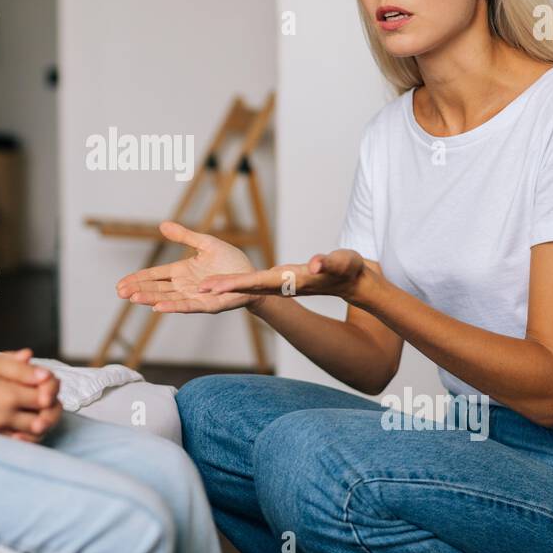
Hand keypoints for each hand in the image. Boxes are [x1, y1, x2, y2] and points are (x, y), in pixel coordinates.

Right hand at [0, 347, 62, 442]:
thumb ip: (17, 368)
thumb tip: (45, 374)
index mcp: (8, 395)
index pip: (46, 396)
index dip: (51, 386)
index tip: (45, 378)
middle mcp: (4, 417)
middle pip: (44, 418)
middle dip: (52, 407)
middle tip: (47, 395)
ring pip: (32, 433)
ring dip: (42, 421)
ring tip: (38, 407)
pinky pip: (15, 441)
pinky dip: (25, 434)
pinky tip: (22, 421)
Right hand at [115, 220, 257, 313]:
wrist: (253, 276)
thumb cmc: (231, 261)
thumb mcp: (205, 243)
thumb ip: (184, 236)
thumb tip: (162, 225)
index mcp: (182, 272)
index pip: (155, 276)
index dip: (138, 279)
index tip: (121, 283)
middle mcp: (185, 286)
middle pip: (156, 288)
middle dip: (138, 290)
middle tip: (119, 292)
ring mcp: (195, 296)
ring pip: (167, 298)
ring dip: (150, 298)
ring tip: (133, 298)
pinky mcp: (207, 305)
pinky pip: (187, 306)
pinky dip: (172, 307)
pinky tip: (157, 307)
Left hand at [197, 249, 367, 302]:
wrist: (353, 281)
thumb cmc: (348, 270)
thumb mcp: (341, 262)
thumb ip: (327, 263)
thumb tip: (314, 265)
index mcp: (291, 281)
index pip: (258, 283)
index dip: (235, 285)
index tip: (214, 288)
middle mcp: (282, 285)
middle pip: (247, 286)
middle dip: (224, 288)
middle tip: (199, 289)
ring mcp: (280, 284)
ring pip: (248, 286)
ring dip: (227, 287)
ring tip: (203, 287)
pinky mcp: (281, 281)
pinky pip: (255, 283)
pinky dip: (238, 283)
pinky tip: (224, 283)